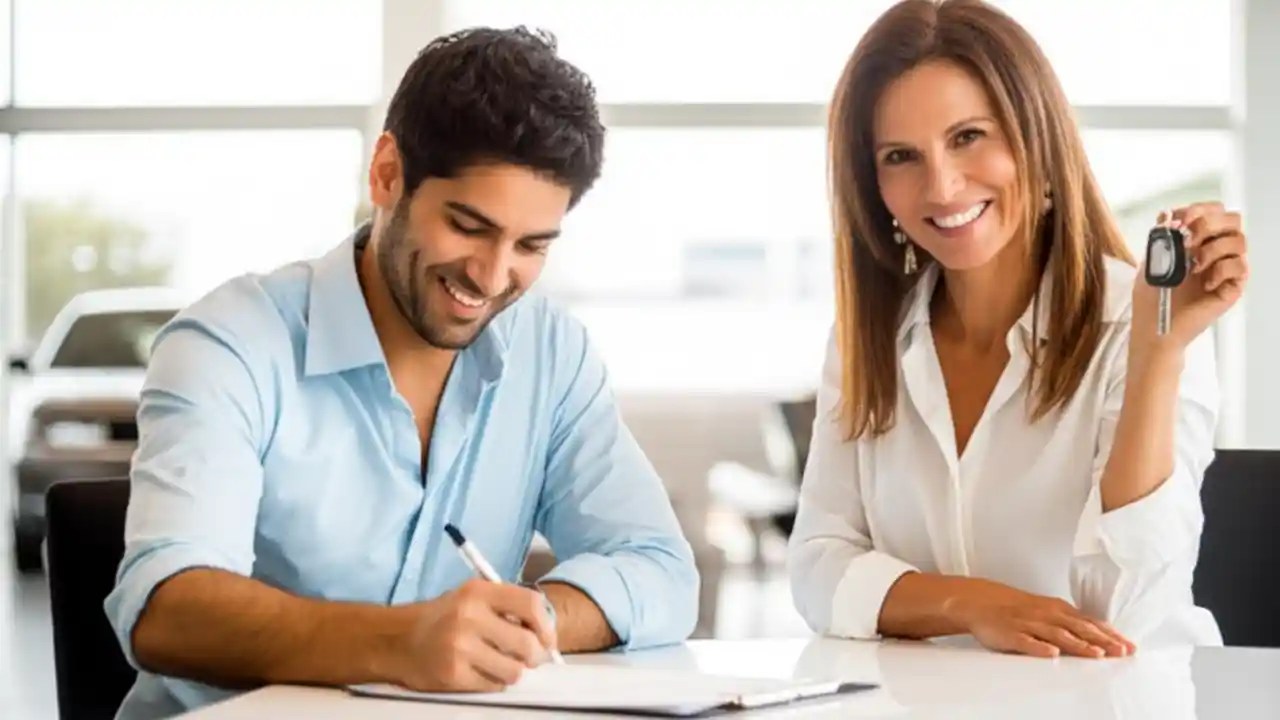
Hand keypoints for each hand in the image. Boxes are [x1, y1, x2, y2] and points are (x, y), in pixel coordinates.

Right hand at [391, 579, 557, 691]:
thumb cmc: (442, 618)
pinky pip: (493, 685)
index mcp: (478, 592)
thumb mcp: (471, 597)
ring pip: (514, 671)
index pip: (530, 604)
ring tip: (501, 665)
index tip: (547, 639)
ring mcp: (460, 647)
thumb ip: (505, 607)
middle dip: (535, 656)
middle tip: (532, 659)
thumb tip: (544, 632)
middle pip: (527, 644)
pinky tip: (481, 672)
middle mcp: (469, 616)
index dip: (546, 626)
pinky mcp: (453, 674)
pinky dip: (494, 682)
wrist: (397, 640)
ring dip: (513, 671)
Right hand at [952, 579, 1134, 658]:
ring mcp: (1029, 624)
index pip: (1090, 623)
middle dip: (1102, 641)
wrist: (981, 601)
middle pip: (1079, 628)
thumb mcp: (1047, 611)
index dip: (1110, 635)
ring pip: (1057, 634)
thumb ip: (1070, 623)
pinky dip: (1040, 647)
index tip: (1130, 646)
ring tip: (1096, 655)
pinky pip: (1027, 641)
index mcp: (1058, 610)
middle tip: (1122, 651)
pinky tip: (1051, 653)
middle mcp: (1047, 615)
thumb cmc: (1017, 609)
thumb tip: (1098, 635)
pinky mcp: (1011, 634)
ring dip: (1078, 645)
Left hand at [1132, 202, 1247, 353]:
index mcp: (1195, 240)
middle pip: (1231, 219)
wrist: (1156, 328)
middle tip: (1188, 242)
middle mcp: (1214, 250)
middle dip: (1209, 224)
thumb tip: (1168, 214)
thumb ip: (1161, 237)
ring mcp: (1225, 267)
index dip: (1198, 210)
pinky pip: (1240, 265)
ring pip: (1238, 239)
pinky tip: (1204, 284)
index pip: (1212, 210)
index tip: (1178, 222)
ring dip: (1213, 249)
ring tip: (1193, 268)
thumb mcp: (1151, 262)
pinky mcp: (1232, 285)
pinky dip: (1221, 270)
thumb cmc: (1152, 298)